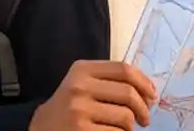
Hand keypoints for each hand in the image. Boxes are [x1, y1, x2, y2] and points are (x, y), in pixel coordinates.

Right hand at [30, 60, 156, 130]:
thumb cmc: (70, 104)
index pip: (124, 70)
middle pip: (128, 93)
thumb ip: (111, 80)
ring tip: (127, 128)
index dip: (144, 82)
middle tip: (145, 118)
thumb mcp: (84, 82)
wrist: (40, 127)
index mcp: (83, 69)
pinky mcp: (80, 130)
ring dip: (132, 125)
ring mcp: (79, 109)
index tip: (152, 96)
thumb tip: (149, 92)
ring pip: (125, 116)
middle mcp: (79, 86)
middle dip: (143, 108)